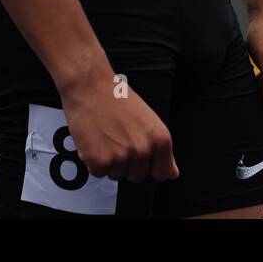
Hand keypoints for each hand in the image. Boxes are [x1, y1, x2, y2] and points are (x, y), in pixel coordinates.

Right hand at [60, 67, 179, 183]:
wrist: (90, 85)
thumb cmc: (117, 98)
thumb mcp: (148, 119)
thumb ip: (161, 149)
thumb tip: (172, 173)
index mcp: (160, 139)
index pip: (161, 173)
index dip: (149, 164)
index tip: (139, 151)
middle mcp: (143, 150)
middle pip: (137, 176)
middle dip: (127, 162)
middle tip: (118, 137)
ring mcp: (121, 157)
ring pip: (116, 175)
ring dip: (109, 161)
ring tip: (105, 136)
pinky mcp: (99, 161)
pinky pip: (98, 173)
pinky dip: (93, 161)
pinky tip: (94, 140)